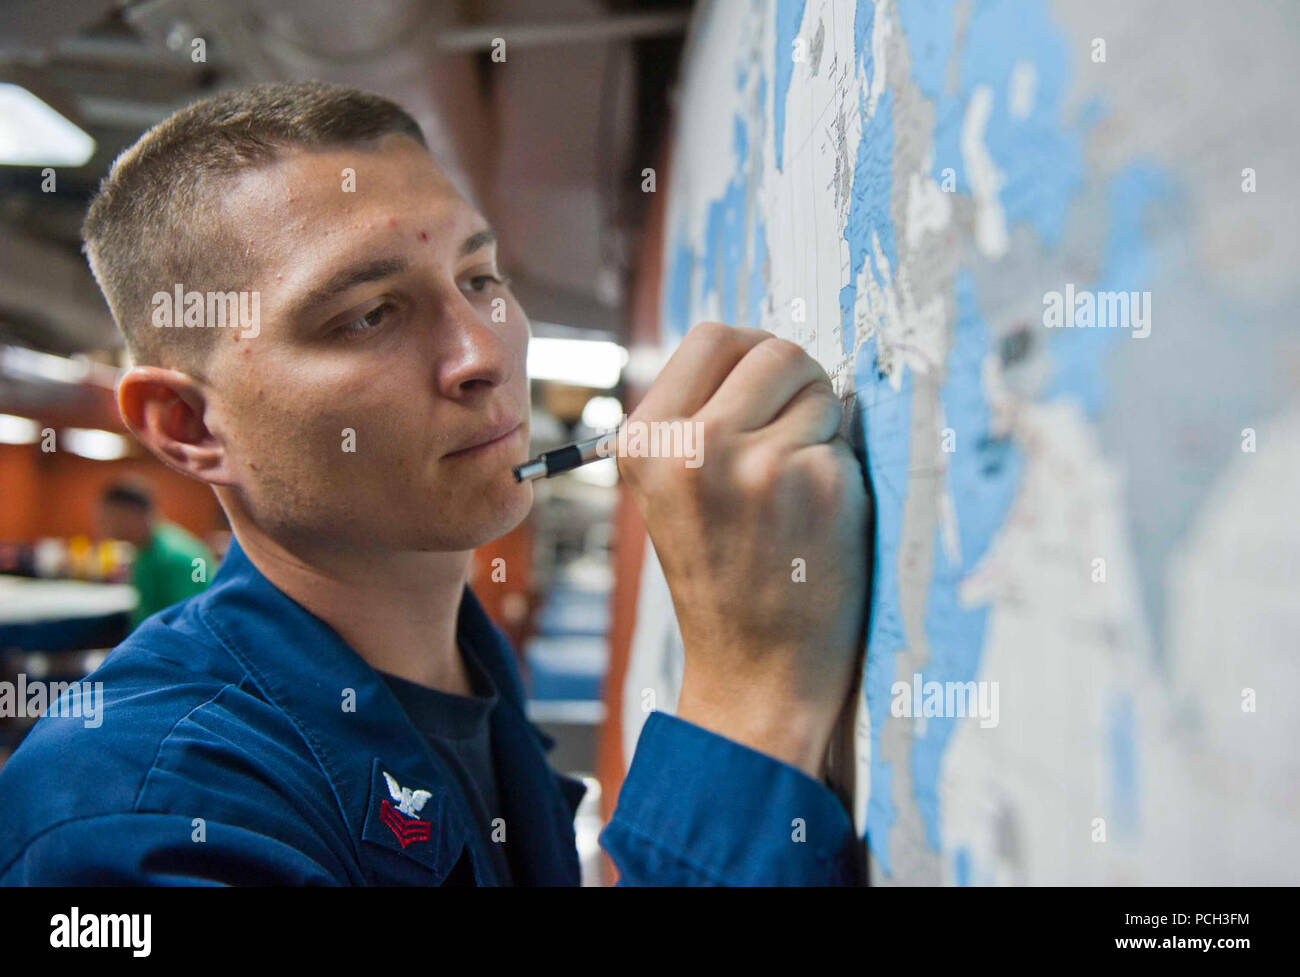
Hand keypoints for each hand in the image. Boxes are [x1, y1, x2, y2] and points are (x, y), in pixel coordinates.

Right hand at [619, 322, 869, 777]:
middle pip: (774, 349)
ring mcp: (757, 463)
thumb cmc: (723, 573)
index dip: (753, 357)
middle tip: (792, 440)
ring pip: (818, 386)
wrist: (755, 669)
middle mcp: (691, 445)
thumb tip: (758, 347)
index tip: (766, 396)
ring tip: (796, 488)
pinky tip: (818, 521)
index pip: (715, 336)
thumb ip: (696, 415)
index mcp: (645, 440)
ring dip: (821, 425)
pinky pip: (845, 439)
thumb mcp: (671, 488)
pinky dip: (842, 471)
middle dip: (796, 384)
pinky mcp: (817, 483)